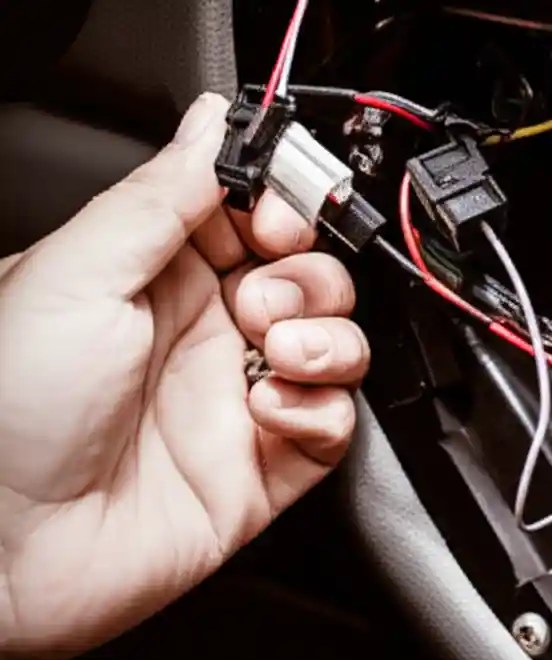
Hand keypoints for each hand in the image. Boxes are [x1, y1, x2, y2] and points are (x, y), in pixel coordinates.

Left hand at [0, 94, 369, 659]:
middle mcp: (203, 334)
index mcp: (154, 275)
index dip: (285, 208)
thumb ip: (162, 193)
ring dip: (326, 337)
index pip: (255, 217)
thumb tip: (211, 120)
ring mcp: (237, 400)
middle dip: (308, 275)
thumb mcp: (77, 272)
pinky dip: (320, 408)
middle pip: (311, 275)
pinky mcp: (266, 465)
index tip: (283, 214)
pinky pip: (336, 423)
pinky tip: (266, 410)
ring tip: (274, 351)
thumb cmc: (3, 412)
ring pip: (338, 344)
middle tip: (261, 296)